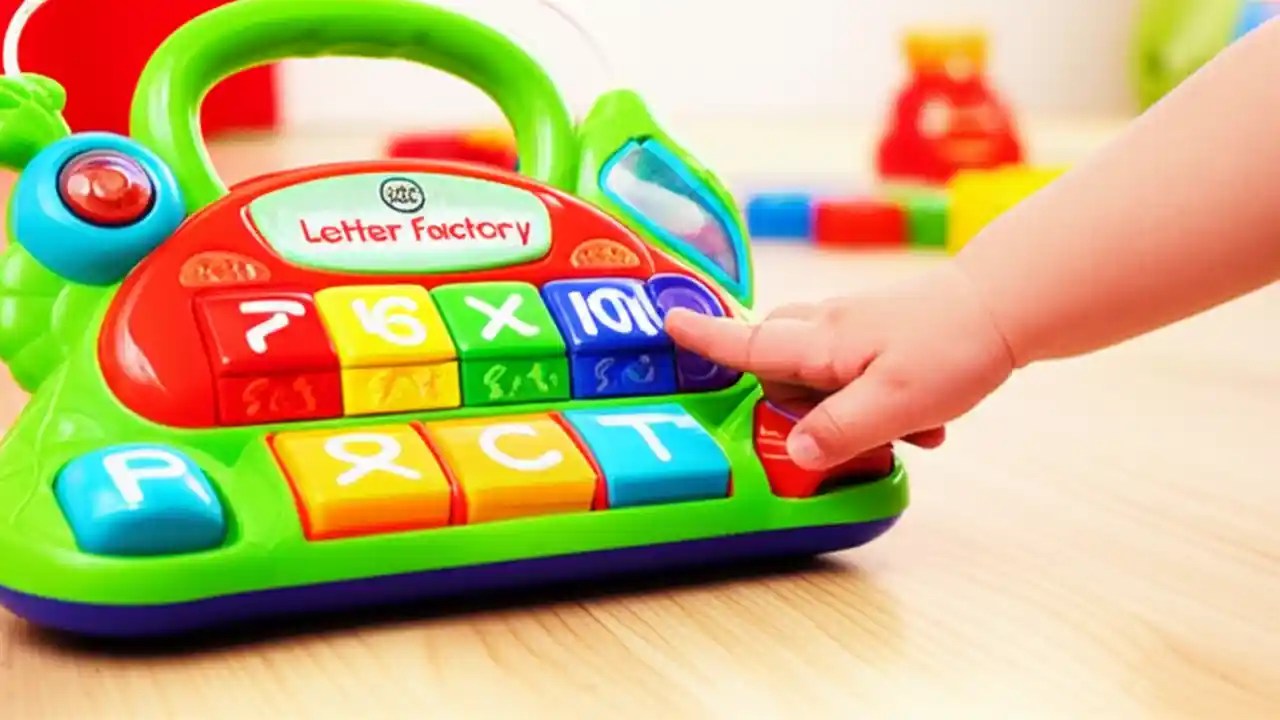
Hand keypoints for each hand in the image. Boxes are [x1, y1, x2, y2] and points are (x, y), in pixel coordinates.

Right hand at [665, 264, 1015, 470]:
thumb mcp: (894, 405)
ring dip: (845, 408)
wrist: (1008, 307)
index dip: (705, 339)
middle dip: (784, 396)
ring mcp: (857, 329)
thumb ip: (839, 431)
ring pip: (821, 370)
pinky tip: (923, 421)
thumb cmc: (951, 348)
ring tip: (902, 429)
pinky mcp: (884, 336)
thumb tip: (795, 452)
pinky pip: (858, 373)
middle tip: (815, 430)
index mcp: (821, 342)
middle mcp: (830, 328)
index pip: (748, 343)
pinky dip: (879, 403)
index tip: (667, 321)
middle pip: (777, 357)